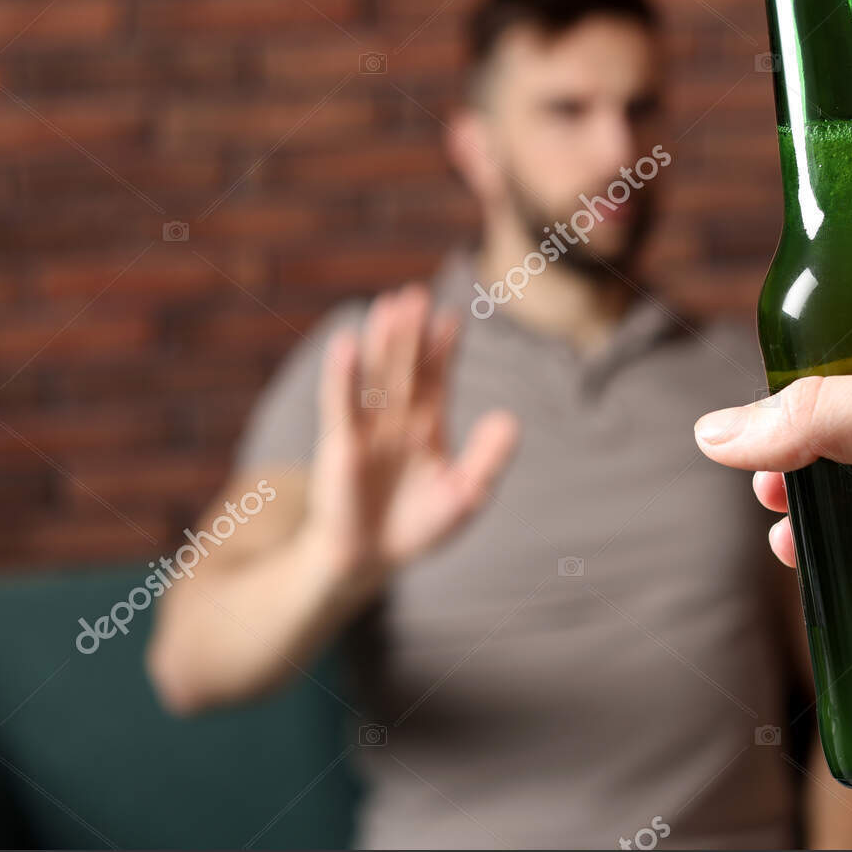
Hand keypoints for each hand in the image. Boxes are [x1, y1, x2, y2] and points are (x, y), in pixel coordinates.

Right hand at [304, 282, 518, 581]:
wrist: (372, 558)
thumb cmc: (421, 526)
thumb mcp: (465, 495)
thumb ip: (487, 458)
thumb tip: (511, 419)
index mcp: (429, 424)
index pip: (438, 377)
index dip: (444, 348)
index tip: (453, 317)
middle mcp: (398, 418)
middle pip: (407, 366)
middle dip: (413, 332)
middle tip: (416, 294)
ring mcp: (368, 428)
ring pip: (377, 375)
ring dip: (382, 342)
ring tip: (390, 305)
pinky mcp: (341, 445)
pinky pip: (342, 404)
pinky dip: (343, 375)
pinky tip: (347, 343)